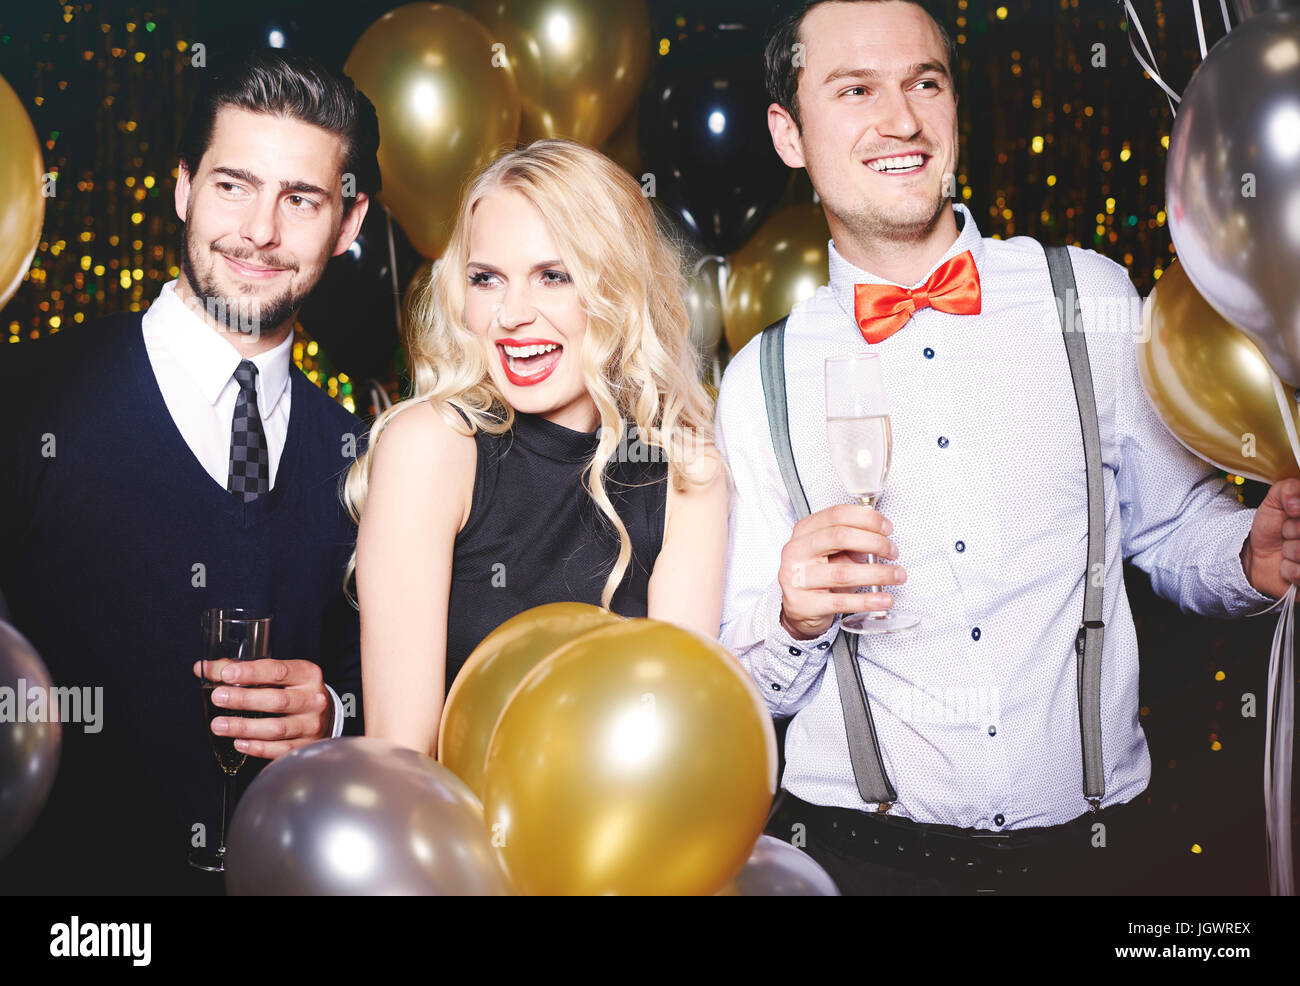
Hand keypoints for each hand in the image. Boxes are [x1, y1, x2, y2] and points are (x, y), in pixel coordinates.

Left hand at [192, 658, 331, 759]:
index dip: (251, 672)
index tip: (226, 673)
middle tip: (218, 698)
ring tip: (219, 725)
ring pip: (276, 728)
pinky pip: (279, 750)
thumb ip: (242, 671)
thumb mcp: (277, 675)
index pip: (278, 671)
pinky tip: (238, 743)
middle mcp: (312, 699)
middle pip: (277, 701)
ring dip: (244, 727)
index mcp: (307, 674)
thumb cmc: (294, 691)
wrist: (324, 714)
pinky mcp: (305, 745)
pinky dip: (257, 747)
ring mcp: (311, 724)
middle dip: (244, 699)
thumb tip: (205, 669)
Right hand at [777, 503, 905, 639]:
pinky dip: (867, 601)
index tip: (887, 528)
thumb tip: (881, 538)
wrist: (796, 609)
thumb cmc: (818, 575)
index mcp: (804, 531)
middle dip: (875, 542)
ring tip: (897, 576)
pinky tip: (883, 600)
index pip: (837, 515)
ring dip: (878, 574)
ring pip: (843, 573)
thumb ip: (852, 541)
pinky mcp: (803, 605)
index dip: (867, 519)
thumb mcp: (831, 552)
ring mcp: (796, 578)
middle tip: (893, 552)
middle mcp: (796, 551)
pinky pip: (840, 602)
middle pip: (839, 537)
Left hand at [1242, 477, 1299, 599]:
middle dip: (1291, 531)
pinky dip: (1288, 570)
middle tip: (1288, 533)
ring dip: (1289, 551)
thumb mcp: (1275, 500)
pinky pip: (1299, 573)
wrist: (1258, 557)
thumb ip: (1288, 489)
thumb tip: (1296, 501)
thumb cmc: (1273, 529)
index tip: (1291, 512)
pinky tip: (1289, 567)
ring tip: (1288, 550)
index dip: (1296, 512)